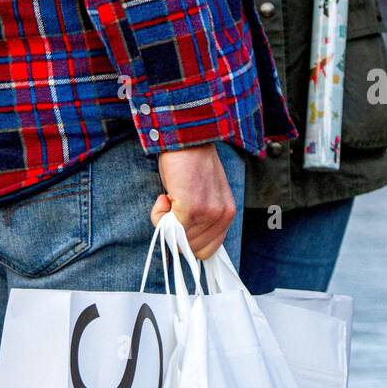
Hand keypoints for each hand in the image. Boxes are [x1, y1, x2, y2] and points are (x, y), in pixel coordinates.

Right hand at [150, 143, 235, 259]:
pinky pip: (168, 227)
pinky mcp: (191, 209)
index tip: (179, 225)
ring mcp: (207, 213)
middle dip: (176, 233)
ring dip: (166, 221)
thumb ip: (201, 219)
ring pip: (178, 240)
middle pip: (193, 249)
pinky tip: (165, 195)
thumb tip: (182, 241)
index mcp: (227, 213)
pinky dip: (159, 214)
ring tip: (169, 197)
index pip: (209, 250)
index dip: (189, 241)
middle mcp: (221, 216)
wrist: (186, 137)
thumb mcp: (204, 195)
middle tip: (172, 207)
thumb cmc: (190, 163)